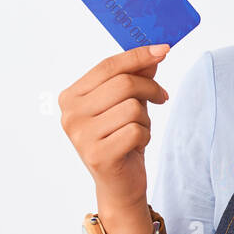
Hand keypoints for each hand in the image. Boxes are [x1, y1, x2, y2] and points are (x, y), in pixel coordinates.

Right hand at [59, 43, 170, 212]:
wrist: (119, 184)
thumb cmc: (121, 139)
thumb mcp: (127, 103)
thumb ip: (135, 77)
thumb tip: (153, 54)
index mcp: (70, 97)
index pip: (107, 66)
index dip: (137, 55)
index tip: (163, 49)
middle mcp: (70, 115)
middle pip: (123, 84)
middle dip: (150, 88)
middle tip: (162, 96)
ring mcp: (81, 136)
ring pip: (132, 108)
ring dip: (145, 118)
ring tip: (138, 130)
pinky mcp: (98, 155)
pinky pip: (136, 131)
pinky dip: (145, 136)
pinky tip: (136, 145)